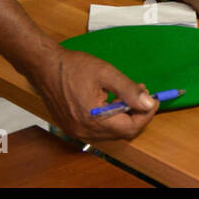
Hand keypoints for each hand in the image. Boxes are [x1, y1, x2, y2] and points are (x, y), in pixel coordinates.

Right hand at [27, 47, 156, 141]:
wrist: (44, 66)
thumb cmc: (73, 67)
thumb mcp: (106, 73)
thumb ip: (129, 90)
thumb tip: (149, 103)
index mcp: (92, 120)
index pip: (130, 128)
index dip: (146, 115)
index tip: (154, 99)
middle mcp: (83, 131)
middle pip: (121, 133)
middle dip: (137, 114)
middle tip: (143, 94)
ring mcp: (76, 131)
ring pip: (111, 132)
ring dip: (125, 116)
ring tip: (129, 94)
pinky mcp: (71, 127)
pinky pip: (99, 129)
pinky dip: (111, 118)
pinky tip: (113, 101)